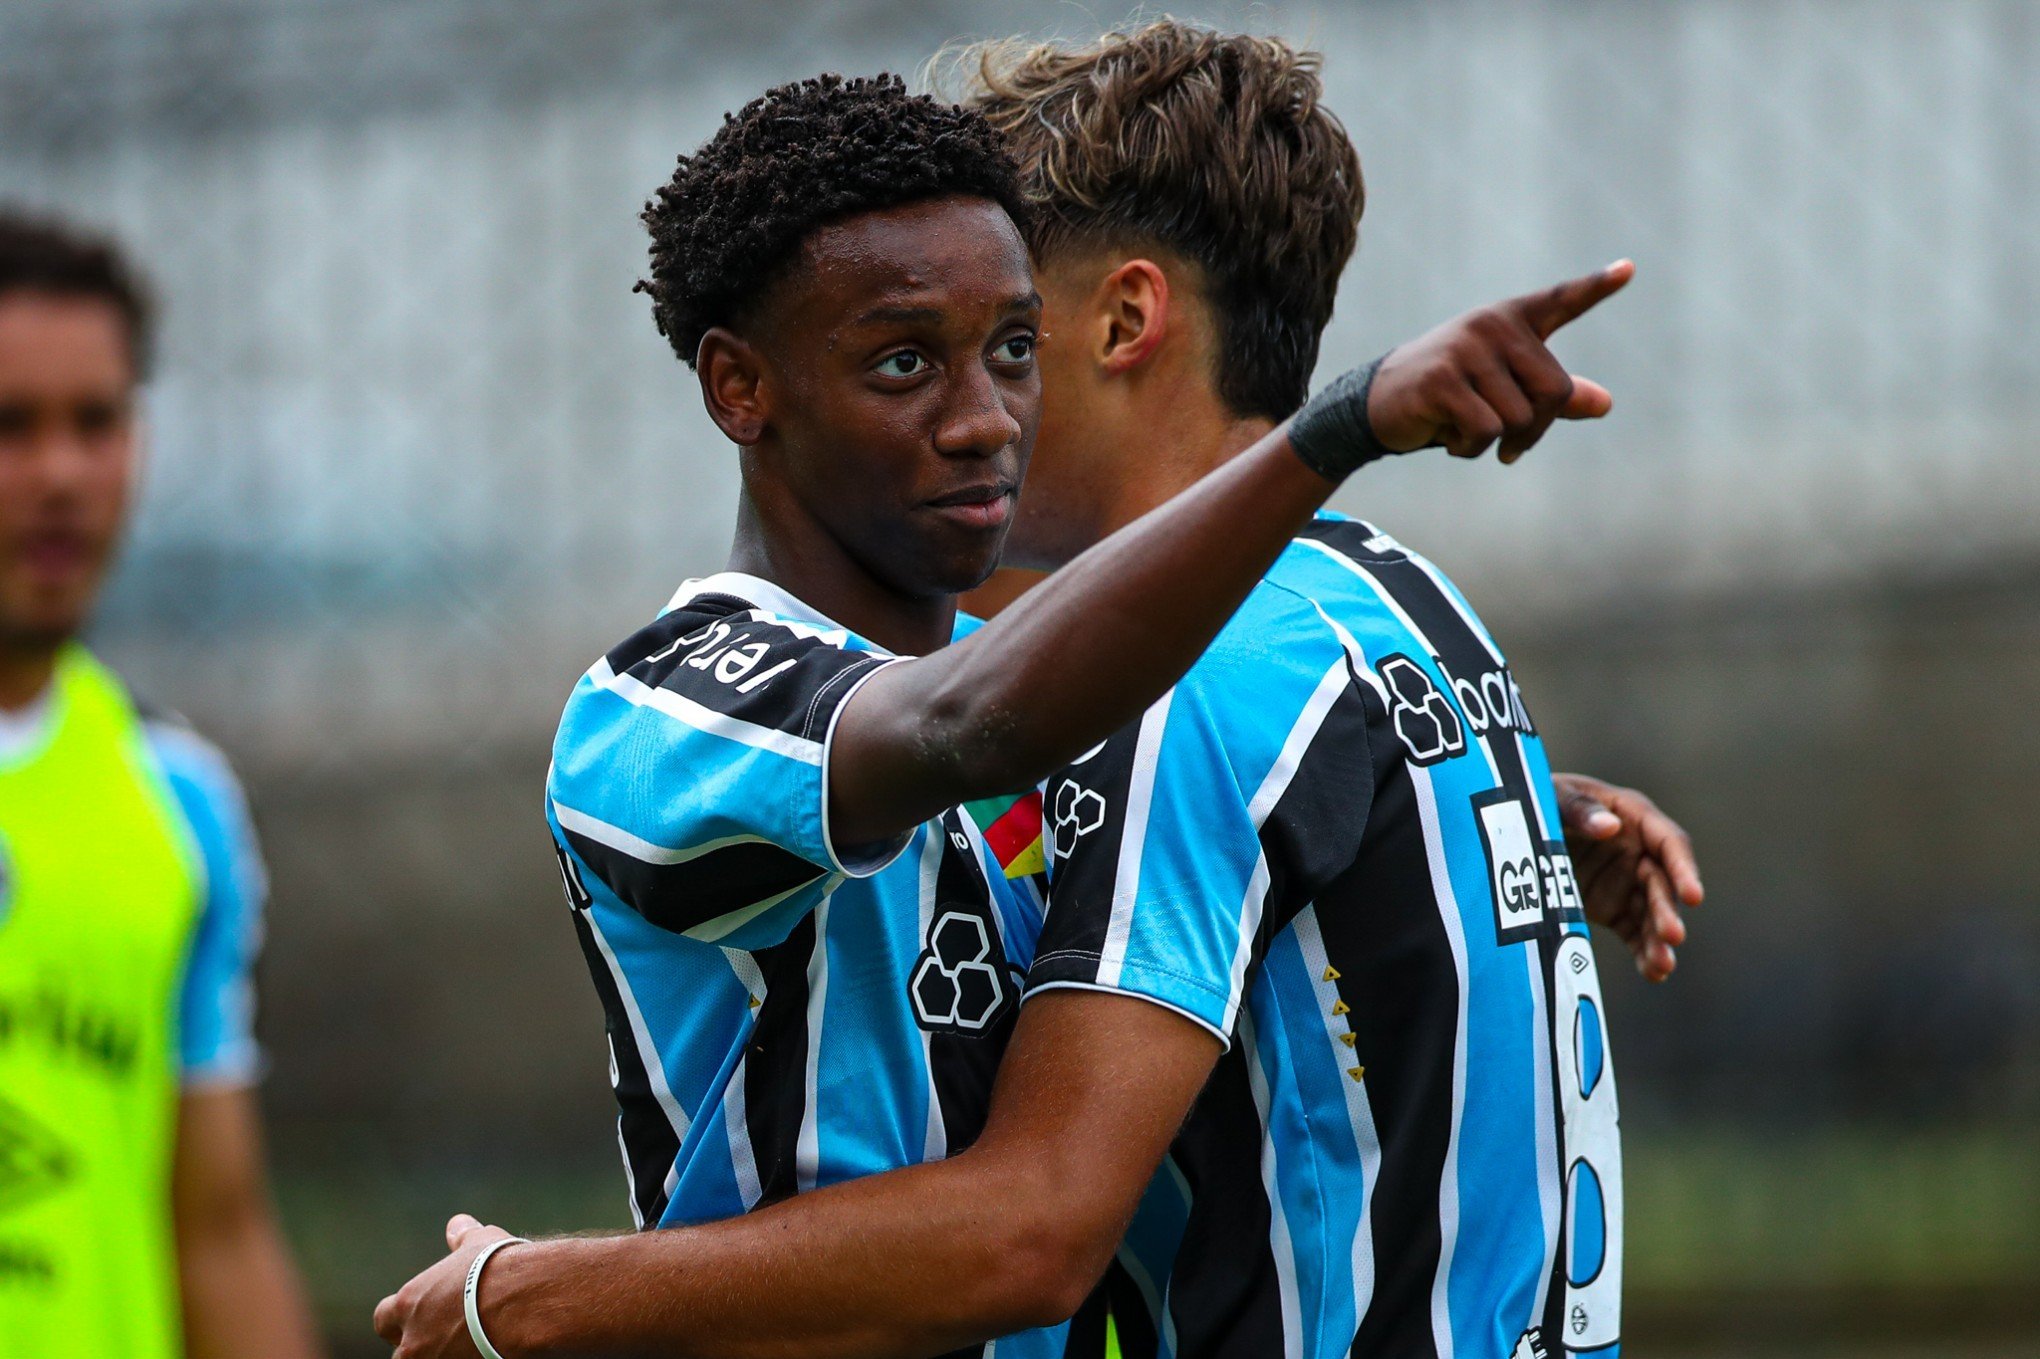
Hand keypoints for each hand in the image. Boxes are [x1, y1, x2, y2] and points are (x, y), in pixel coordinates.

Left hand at [373, 1213, 512, 1357]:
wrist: (526, 1301)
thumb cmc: (500, 1268)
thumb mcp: (479, 1243)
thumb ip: (462, 1237)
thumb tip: (457, 1225)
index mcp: (409, 1303)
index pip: (384, 1318)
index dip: (400, 1319)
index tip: (419, 1316)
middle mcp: (413, 1340)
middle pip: (403, 1352)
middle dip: (421, 1345)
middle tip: (446, 1336)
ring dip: (442, 1356)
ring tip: (470, 1347)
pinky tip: (487, 1351)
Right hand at [1368, 260, 1632, 461]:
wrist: (1379, 404)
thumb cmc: (1449, 396)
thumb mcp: (1504, 392)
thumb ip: (1552, 396)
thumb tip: (1604, 404)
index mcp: (1511, 320)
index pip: (1561, 300)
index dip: (1596, 288)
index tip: (1628, 270)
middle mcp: (1492, 325)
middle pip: (1553, 392)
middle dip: (1534, 430)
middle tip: (1509, 445)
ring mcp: (1466, 349)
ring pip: (1518, 419)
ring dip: (1496, 444)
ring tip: (1464, 430)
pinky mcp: (1443, 379)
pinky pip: (1485, 431)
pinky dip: (1470, 449)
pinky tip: (1448, 437)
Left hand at [1554, 772, 1701, 981]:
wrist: (1515, 824)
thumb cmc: (1541, 797)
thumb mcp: (1554, 795)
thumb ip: (1580, 808)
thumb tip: (1610, 826)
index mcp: (1633, 817)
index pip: (1670, 843)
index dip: (1684, 869)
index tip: (1694, 897)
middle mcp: (1638, 851)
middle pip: (1661, 884)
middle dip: (1667, 911)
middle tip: (1673, 937)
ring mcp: (1626, 882)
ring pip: (1651, 913)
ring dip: (1658, 939)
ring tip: (1662, 966)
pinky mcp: (1612, 907)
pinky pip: (1633, 932)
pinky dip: (1643, 952)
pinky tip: (1652, 973)